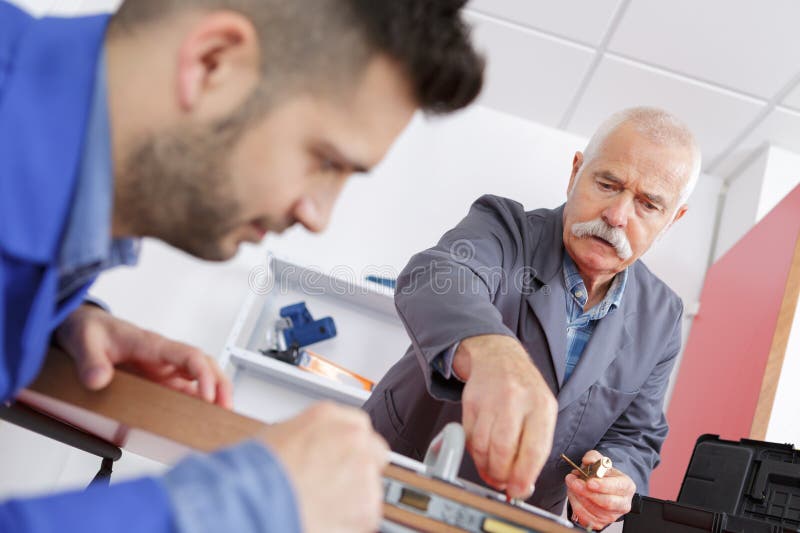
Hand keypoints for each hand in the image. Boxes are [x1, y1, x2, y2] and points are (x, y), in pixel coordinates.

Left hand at [54, 303, 232, 407]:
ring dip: (213, 397)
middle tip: (225, 411)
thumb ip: (91, 362)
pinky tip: (199, 420)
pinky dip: (197, 404)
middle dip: (220, 387)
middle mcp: (165, 357)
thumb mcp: (85, 342)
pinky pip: (185, 391)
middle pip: (206, 366)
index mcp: (153, 345)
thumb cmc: (92, 331)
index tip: (207, 396)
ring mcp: (164, 370)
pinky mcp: (159, 381)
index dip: (204, 376)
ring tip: (219, 420)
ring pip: (200, 379)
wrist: (86, 329)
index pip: (190, 356)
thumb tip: (99, 380)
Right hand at [258, 402, 388, 532]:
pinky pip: (366, 515)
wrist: (256, 501)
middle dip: (358, 468)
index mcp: (329, 416)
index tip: (339, 460)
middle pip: (373, 452)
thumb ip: (310, 435)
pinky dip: (350, 521)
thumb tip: (313, 448)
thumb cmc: (256, 472)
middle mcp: (353, 437)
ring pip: (371, 486)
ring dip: (353, 496)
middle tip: (334, 484)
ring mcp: (364, 472)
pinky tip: (325, 518)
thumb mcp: (279, 435)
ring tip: (321, 505)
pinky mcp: (367, 507)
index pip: (357, 426)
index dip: (347, 448)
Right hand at [453, 334, 557, 498]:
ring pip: (482, 446)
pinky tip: (482, 453)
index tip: (519, 491)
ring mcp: (490, 399)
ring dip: (485, 467)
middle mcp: (516, 400)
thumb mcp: (542, 411)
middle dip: (501, 475)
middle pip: (503, 450)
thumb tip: (523, 484)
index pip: (534, 449)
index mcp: (541, 405)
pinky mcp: (470, 401)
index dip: (524, 476)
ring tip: (492, 470)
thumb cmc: (524, 390)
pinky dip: (474, 452)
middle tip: (502, 483)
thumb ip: (536, 446)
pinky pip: (468, 437)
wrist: (500, 358)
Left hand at [566, 450, 635, 530]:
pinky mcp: (601, 523)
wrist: (600, 486)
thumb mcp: (599, 461)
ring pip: (594, 510)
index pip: (618, 487)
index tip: (589, 482)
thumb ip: (593, 457)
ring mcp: (613, 515)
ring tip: (572, 485)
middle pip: (607, 502)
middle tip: (574, 482)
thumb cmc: (602, 475)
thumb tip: (588, 461)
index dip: (603, 486)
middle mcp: (623, 503)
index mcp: (627, 486)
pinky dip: (577, 506)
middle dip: (587, 492)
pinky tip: (574, 495)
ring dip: (579, 497)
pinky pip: (587, 518)